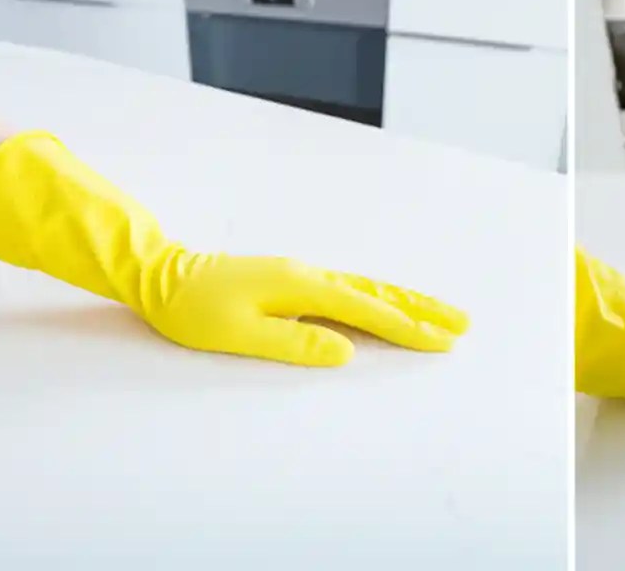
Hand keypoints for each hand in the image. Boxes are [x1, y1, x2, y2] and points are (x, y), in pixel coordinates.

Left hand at [144, 251, 469, 366]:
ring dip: (407, 302)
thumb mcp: (237, 334)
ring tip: (440, 314)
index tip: (442, 341)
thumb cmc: (193, 308)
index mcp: (301, 288)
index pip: (366, 312)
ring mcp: (304, 276)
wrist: (162, 273)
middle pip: (379, 294)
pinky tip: (389, 305)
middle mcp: (310, 276)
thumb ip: (292, 344)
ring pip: (369, 289)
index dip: (407, 329)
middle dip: (423, 311)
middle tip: (462, 324)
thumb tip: (346, 351)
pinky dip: (381, 298)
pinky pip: (352, 289)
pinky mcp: (296, 281)